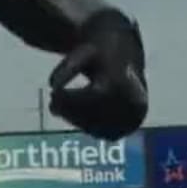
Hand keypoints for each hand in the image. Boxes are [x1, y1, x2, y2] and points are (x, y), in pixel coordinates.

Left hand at [48, 10, 147, 140]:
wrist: (125, 56)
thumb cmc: (100, 54)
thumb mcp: (82, 53)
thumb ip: (68, 67)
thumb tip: (52, 84)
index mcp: (124, 80)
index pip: (95, 95)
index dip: (71, 98)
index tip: (52, 93)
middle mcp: (134, 101)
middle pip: (97, 114)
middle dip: (70, 111)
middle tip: (52, 105)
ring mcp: (134, 117)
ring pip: (101, 126)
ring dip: (76, 120)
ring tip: (58, 108)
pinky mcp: (131, 127)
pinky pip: (105, 133)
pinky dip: (87, 126)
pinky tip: (71, 115)